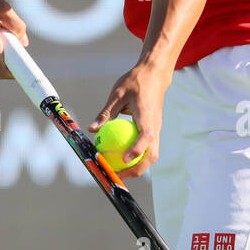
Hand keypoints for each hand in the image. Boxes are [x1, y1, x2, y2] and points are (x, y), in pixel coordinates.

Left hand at [89, 60, 173, 179]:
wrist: (154, 74)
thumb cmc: (135, 82)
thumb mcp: (117, 94)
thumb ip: (106, 113)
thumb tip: (92, 129)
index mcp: (147, 115)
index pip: (146, 136)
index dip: (136, 150)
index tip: (124, 159)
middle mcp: (155, 126)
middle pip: (152, 154)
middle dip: (137, 169)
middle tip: (117, 175)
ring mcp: (156, 129)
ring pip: (151, 154)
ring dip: (138, 166)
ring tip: (119, 172)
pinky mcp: (154, 129)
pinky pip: (148, 148)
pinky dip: (138, 157)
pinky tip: (122, 159)